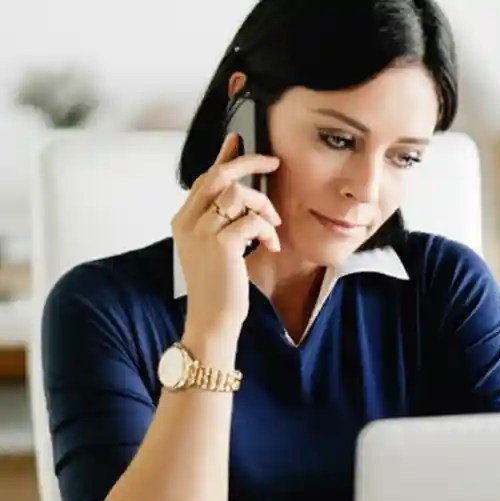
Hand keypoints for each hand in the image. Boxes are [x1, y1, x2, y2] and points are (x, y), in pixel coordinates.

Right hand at [170, 132, 282, 342]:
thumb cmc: (219, 287)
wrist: (212, 319)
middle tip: (273, 162)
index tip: (238, 140)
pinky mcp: (221, 244)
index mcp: (183, 220)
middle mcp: (188, 221)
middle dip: (249, 163)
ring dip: (264, 206)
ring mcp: (202, 231)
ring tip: (271, 227)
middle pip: (219, 175)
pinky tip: (270, 245)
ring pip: (238, 194)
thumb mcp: (215, 248)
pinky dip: (267, 229)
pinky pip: (251, 220)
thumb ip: (223, 221)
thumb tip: (243, 198)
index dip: (224, 157)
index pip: (204, 178)